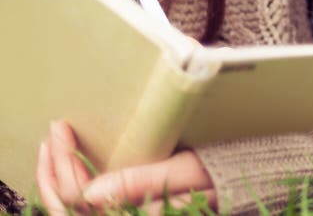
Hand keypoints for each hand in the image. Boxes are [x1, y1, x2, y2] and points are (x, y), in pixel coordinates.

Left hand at [36, 120, 215, 214]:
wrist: (238, 176)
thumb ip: (141, 182)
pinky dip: (69, 183)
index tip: (61, 129)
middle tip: (52, 131)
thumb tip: (90, 193)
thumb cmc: (217, 171)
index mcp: (138, 215)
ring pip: (71, 208)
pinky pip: (84, 205)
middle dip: (53, 167)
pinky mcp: (127, 207)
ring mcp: (125, 212)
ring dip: (55, 177)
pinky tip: (66, 163)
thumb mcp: (186, 171)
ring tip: (50, 145)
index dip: (65, 164)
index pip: (81, 198)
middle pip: (68, 205)